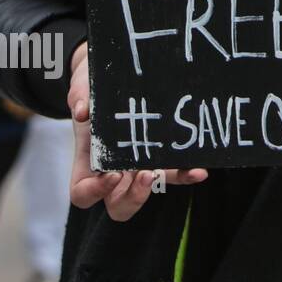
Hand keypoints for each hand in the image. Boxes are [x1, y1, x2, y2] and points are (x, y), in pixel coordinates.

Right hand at [67, 39, 207, 221]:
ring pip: (151, 190)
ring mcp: (137, 167)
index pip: (83, 194)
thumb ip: (80, 97)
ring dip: (168, 184)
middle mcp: (112, 172)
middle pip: (119, 205)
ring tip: (188, 171)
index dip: (96, 192)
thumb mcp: (83, 88)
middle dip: (135, 196)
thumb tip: (82, 111)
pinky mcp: (159, 157)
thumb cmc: (91, 88)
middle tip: (147, 174)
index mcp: (87, 163)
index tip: (112, 174)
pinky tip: (200, 169)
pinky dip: (186, 173)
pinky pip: (172, 173)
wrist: (109, 76)